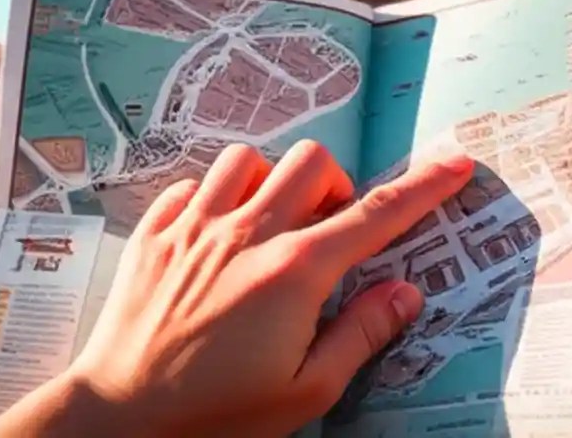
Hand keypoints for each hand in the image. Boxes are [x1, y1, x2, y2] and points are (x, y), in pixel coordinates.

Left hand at [0, 141, 474, 437]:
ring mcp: (194, 227)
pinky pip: (191, 184)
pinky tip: (217, 233)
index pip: (376, 216)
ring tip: (272, 224)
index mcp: (293, 272)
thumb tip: (405, 293)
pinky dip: (213, 197)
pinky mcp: (154, 234)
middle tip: (330, 232)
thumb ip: (361, 334)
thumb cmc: (214, 416)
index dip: (423, 187)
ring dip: (273, 182)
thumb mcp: (306, 392)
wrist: (118, 419)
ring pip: (249, 159)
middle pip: (312, 163)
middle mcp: (246, 233)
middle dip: (336, 186)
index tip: (453, 165)